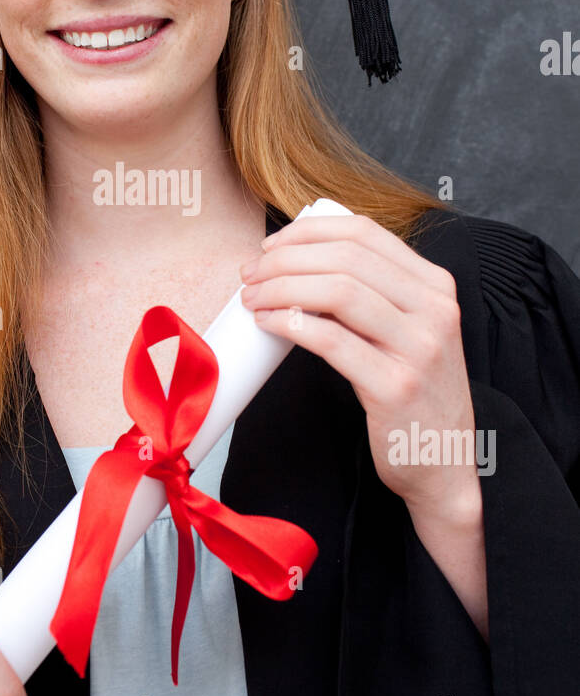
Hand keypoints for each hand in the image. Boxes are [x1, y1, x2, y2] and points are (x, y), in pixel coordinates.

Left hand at [239, 213, 479, 518]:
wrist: (444, 464)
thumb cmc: (413, 393)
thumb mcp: (408, 331)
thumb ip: (373, 295)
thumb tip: (298, 263)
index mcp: (436, 286)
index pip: (364, 232)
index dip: (308, 232)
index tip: (271, 246)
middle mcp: (435, 310)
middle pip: (346, 258)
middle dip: (285, 260)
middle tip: (250, 276)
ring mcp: (419, 348)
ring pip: (338, 291)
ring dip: (281, 288)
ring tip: (253, 300)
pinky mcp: (396, 387)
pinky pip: (332, 341)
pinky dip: (291, 324)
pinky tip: (269, 325)